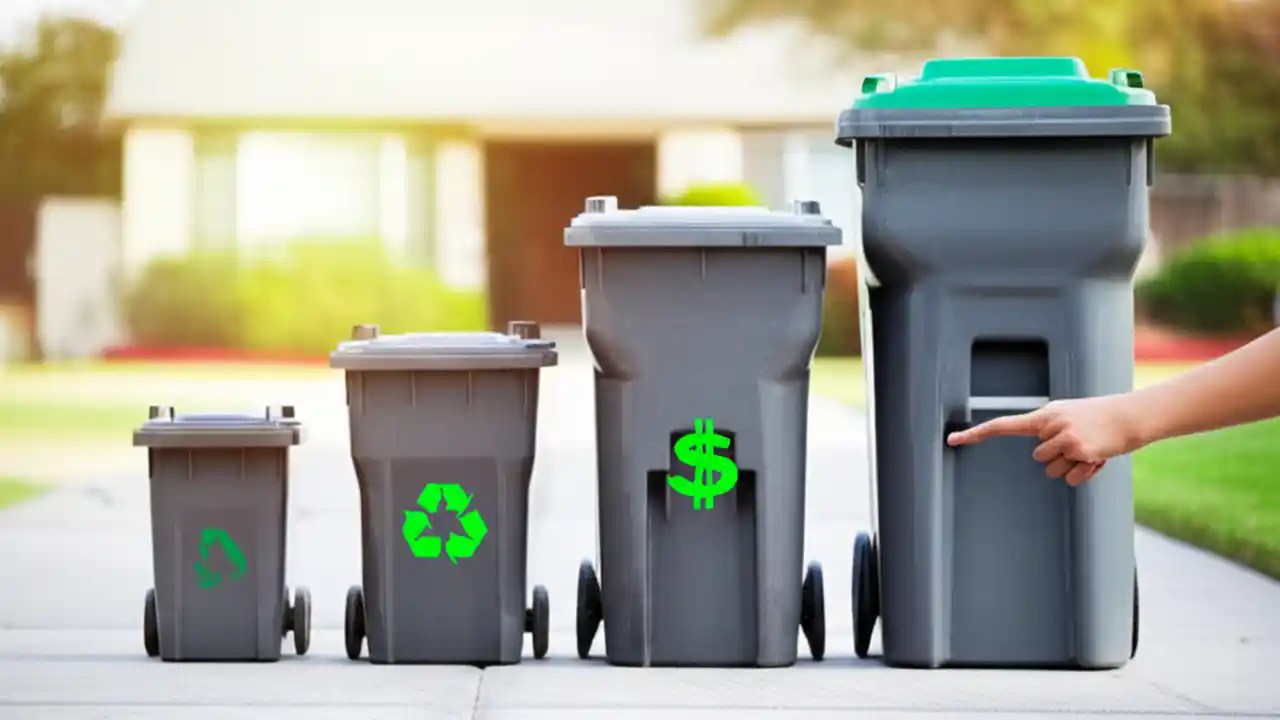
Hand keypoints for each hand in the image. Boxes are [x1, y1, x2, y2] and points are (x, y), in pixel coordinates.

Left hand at [945, 396, 1142, 485]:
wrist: (1131, 415)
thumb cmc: (1099, 419)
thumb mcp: (1069, 417)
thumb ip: (1049, 432)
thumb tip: (1042, 458)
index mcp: (1044, 415)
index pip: (1003, 425)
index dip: (976, 434)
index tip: (952, 440)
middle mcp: (1050, 424)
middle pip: (1039, 459)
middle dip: (1058, 458)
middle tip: (1080, 443)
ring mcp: (1064, 438)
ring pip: (1053, 471)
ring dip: (1071, 466)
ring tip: (1091, 448)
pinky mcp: (1080, 451)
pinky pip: (1072, 477)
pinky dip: (1085, 473)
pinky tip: (1099, 457)